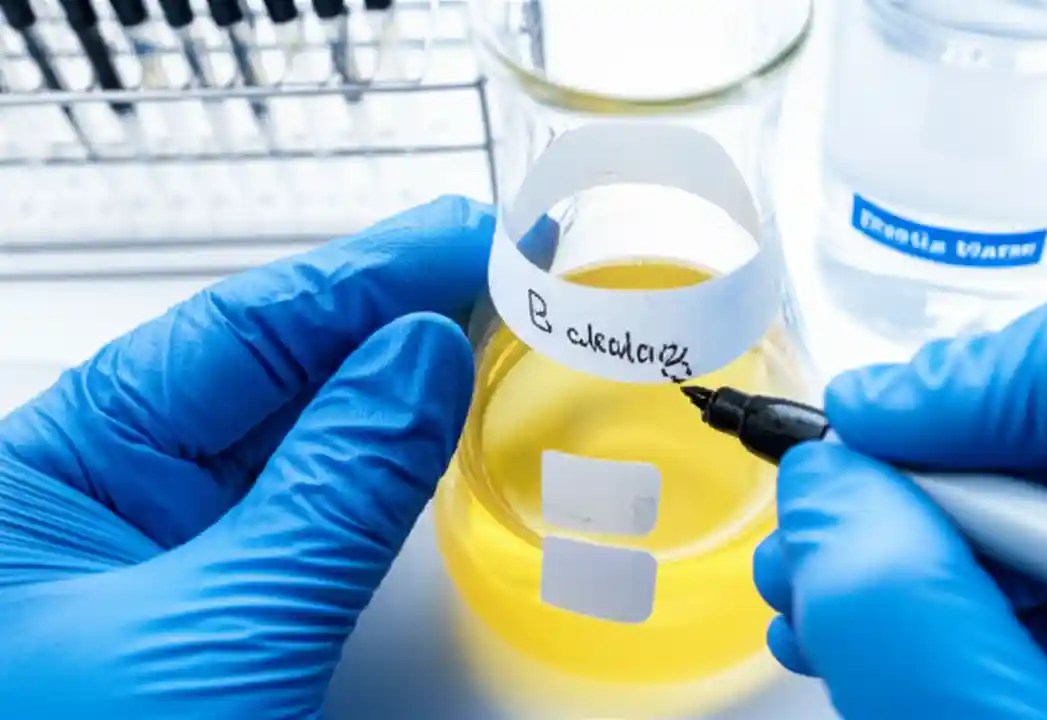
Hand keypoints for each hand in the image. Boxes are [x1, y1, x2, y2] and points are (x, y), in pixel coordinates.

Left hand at [0, 196, 491, 717]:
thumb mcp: (221, 628)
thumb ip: (332, 483)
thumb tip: (417, 357)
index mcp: (50, 468)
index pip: (236, 328)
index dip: (362, 270)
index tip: (463, 235)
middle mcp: (102, 494)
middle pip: (268, 363)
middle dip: (388, 308)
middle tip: (497, 262)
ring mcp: (164, 550)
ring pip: (296, 430)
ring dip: (392, 376)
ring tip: (479, 317)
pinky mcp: (220, 603)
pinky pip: (308, 504)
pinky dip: (379, 460)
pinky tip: (427, 415)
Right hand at [756, 248, 1046, 718]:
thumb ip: (909, 616)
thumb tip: (825, 484)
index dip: (997, 368)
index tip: (872, 433)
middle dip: (925, 461)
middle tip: (819, 524)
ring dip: (914, 516)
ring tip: (818, 583)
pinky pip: (1044, 537)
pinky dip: (943, 563)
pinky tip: (875, 606)